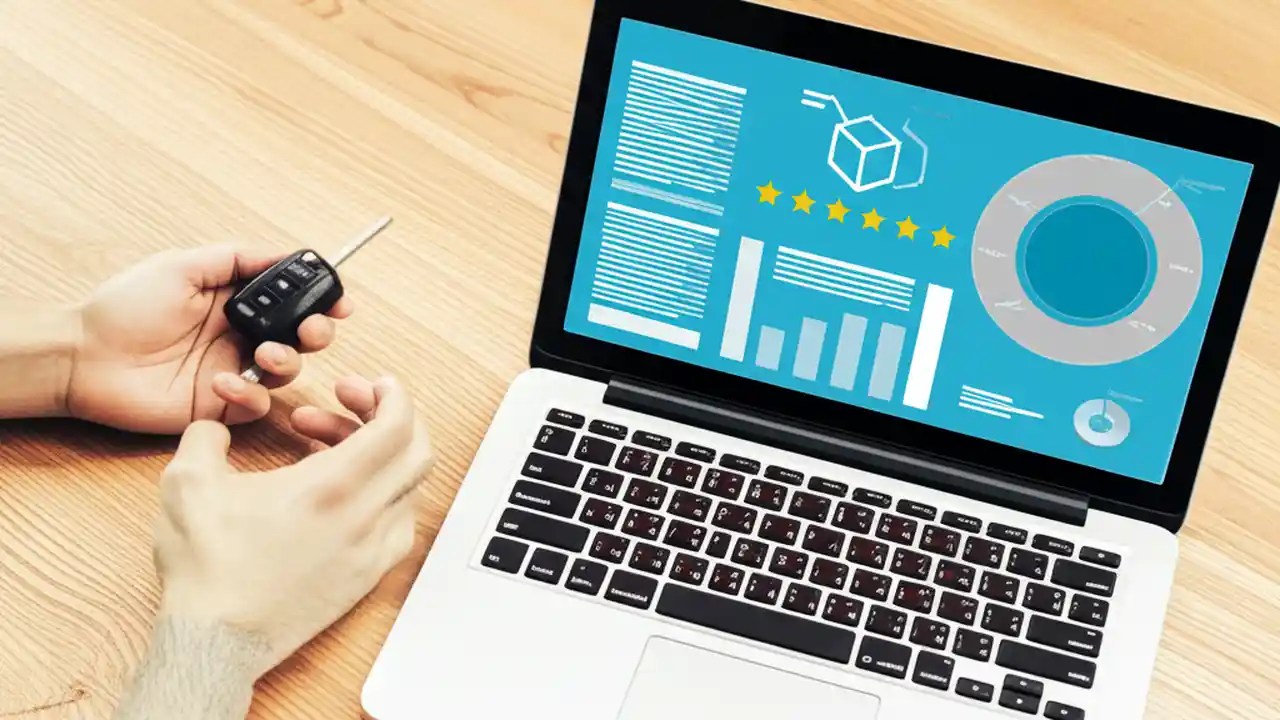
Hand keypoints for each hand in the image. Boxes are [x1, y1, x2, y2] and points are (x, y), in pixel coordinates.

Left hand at [66, 245, 352, 432]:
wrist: (82, 356)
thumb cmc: (124, 307)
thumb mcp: (183, 265)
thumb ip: (238, 258)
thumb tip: (286, 253)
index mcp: (236, 302)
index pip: (293, 300)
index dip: (322, 300)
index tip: (341, 301)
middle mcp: (241, 337)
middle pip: (302, 337)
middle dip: (318, 332)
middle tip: (311, 331)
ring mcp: (233, 372)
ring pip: (288, 372)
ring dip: (287, 361)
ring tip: (263, 353)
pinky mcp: (220, 407)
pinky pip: (256, 405)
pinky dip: (250, 394)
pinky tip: (222, 381)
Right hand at [153, 375, 432, 678]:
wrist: (218, 642)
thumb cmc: (208, 570)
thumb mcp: (187, 484)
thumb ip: (206, 435)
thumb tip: (217, 422)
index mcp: (332, 488)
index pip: (398, 426)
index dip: (393, 396)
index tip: (377, 383)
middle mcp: (366, 518)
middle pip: (416, 451)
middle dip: (390, 416)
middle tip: (349, 403)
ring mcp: (373, 550)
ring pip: (407, 485)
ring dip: (380, 455)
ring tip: (323, 446)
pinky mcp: (369, 575)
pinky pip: (398, 520)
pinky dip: (382, 492)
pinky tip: (341, 490)